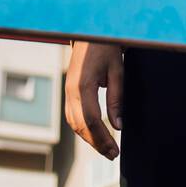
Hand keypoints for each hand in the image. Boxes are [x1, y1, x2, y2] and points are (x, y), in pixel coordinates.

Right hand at [64, 41, 123, 158]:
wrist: (89, 32)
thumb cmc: (105, 47)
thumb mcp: (117, 70)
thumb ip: (116, 98)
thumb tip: (118, 125)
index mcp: (83, 85)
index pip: (91, 120)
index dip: (103, 139)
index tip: (115, 150)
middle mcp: (71, 91)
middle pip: (81, 126)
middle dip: (96, 143)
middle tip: (112, 154)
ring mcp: (67, 91)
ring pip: (74, 123)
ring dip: (88, 138)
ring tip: (105, 148)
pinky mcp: (68, 91)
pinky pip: (72, 116)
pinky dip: (82, 128)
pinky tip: (94, 134)